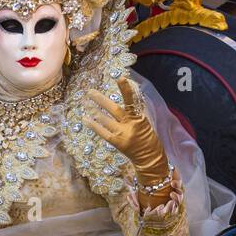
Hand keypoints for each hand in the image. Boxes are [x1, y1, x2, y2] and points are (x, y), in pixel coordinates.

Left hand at [83, 77, 171, 206]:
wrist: (150, 158)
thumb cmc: (148, 139)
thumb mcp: (145, 123)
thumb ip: (134, 114)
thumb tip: (125, 101)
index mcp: (139, 118)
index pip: (132, 101)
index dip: (126, 89)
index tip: (120, 77)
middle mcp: (129, 125)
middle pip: (114, 109)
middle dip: (101, 100)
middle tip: (90, 91)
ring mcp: (122, 134)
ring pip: (105, 120)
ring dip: (95, 111)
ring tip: (85, 103)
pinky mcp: (116, 142)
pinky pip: (102, 132)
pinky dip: (93, 125)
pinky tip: (86, 119)